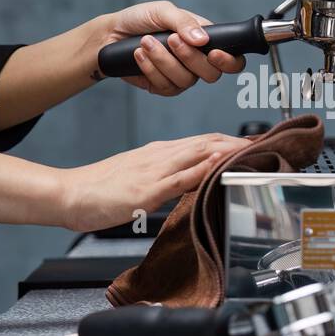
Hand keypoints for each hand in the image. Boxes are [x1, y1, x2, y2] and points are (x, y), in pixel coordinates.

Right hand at [60, 133, 249, 231]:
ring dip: (229, 150)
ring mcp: (153, 171)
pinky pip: (179, 177)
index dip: (231, 140)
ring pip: (198, 153)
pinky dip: (202, 168)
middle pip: (207, 142)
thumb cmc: (98, 190)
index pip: (203, 141)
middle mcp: (159, 156)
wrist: (67, 195)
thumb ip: (165, 178)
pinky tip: (218, 165)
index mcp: (158, 153)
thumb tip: (191, 182)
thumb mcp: (139, 179)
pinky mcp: (145, 190)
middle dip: (239, 142)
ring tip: (254, 149)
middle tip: (267, 144)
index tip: (254, 144)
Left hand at [100, 0, 245, 95]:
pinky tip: (139, 55)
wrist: (111, 35)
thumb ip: (184, 21)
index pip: (232, 59)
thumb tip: (202, 39)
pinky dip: (151, 69)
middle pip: (211, 74)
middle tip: (170, 40)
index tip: (213, 54)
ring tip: (146, 42)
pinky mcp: (163, 86)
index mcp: (205, 40)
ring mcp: (181, 75)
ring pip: (186, 81)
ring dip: (163, 60)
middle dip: (189, 57)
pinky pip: (166, 87)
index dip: (229, 61)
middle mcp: (196, 60)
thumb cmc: (139, 19)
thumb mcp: (163, 10)